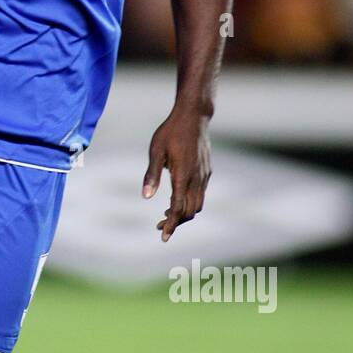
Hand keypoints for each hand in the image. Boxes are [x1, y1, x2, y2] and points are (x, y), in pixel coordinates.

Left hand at [142, 106, 211, 241]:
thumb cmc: (170, 132)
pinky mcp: (206, 170)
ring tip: (167, 214)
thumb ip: (151, 175)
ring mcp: (204, 175)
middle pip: (190, 211)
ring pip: (198, 204)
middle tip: (159, 226)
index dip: (171, 225)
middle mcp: (196, 178)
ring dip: (184, 213)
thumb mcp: (156, 151)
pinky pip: (201, 194)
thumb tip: (146, 197)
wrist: (194, 116)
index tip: (162, 237)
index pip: (178, 208)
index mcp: (183, 176)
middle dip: (176, 222)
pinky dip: (190, 203)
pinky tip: (177, 198)